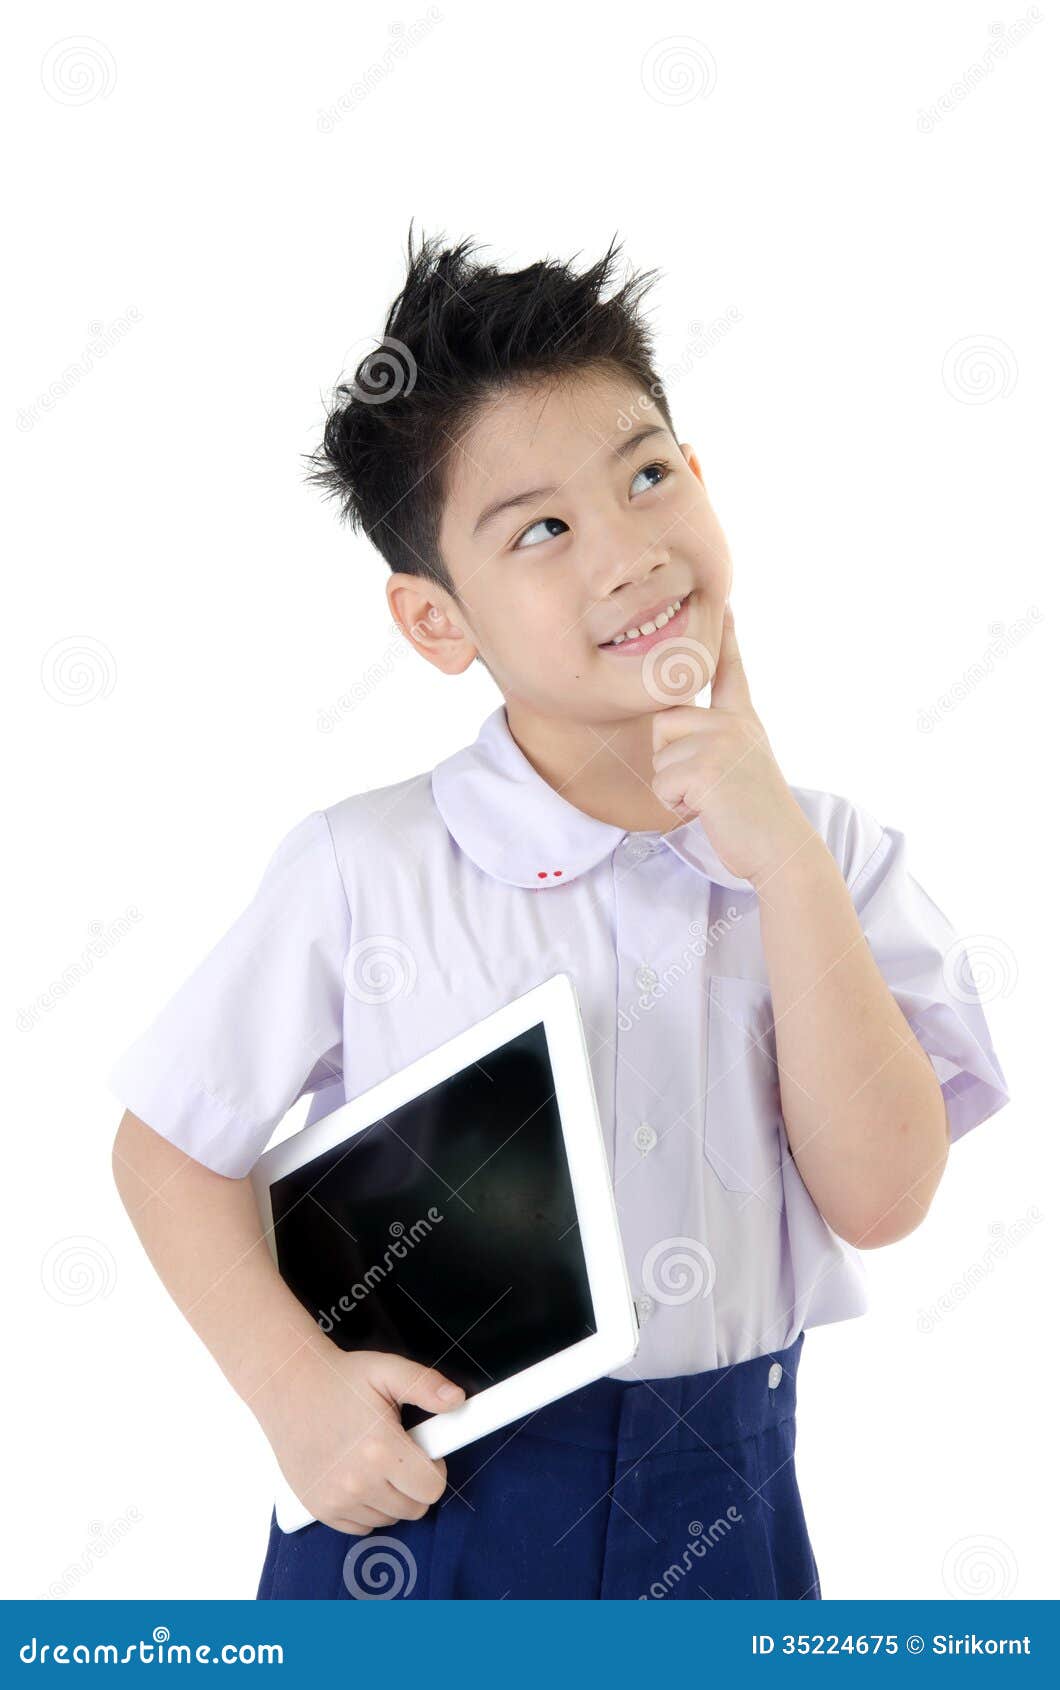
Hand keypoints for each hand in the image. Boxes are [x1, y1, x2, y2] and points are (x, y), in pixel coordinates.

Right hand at [254, 1345, 464, 1535]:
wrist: (287, 1387)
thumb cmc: (340, 1378)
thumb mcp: (387, 1370)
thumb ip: (425, 1385)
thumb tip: (457, 1399)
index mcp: (380, 1449)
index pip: (432, 1488)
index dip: (434, 1467)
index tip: (421, 1449)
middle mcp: (358, 1483)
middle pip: (414, 1508)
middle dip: (414, 1482)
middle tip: (397, 1452)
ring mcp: (336, 1501)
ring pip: (389, 1518)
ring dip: (391, 1496)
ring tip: (374, 1459)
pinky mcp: (319, 1509)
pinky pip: (361, 1526)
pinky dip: (367, 1508)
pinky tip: (357, 1477)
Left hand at [650, 600, 815, 888]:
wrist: (780, 848)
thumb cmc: (754, 817)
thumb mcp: (741, 765)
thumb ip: (716, 741)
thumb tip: (675, 725)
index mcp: (743, 720)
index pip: (731, 671)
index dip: (726, 639)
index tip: (725, 604)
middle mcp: (734, 722)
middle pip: (664, 722)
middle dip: (669, 761)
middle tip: (706, 787)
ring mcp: (722, 742)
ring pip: (659, 758)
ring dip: (674, 789)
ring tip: (711, 800)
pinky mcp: (708, 768)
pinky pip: (662, 784)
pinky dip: (676, 807)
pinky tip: (708, 811)